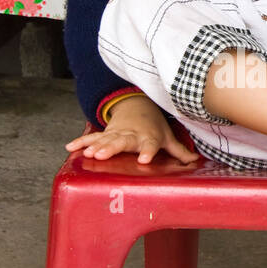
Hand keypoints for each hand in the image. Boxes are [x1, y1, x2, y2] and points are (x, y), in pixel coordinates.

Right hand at [65, 96, 199, 164]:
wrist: (137, 106)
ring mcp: (116, 134)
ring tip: (88, 154)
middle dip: (112, 148)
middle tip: (103, 156)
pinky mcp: (105, 134)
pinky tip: (70, 148)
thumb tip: (195, 161)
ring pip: (105, 140)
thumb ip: (179, 151)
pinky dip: (81, 143)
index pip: (149, 144)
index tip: (144, 159)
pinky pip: (91, 138)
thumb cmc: (153, 127)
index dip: (147, 151)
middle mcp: (130, 135)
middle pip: (122, 142)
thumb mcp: (166, 137)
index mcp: (147, 136)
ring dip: (96, 146)